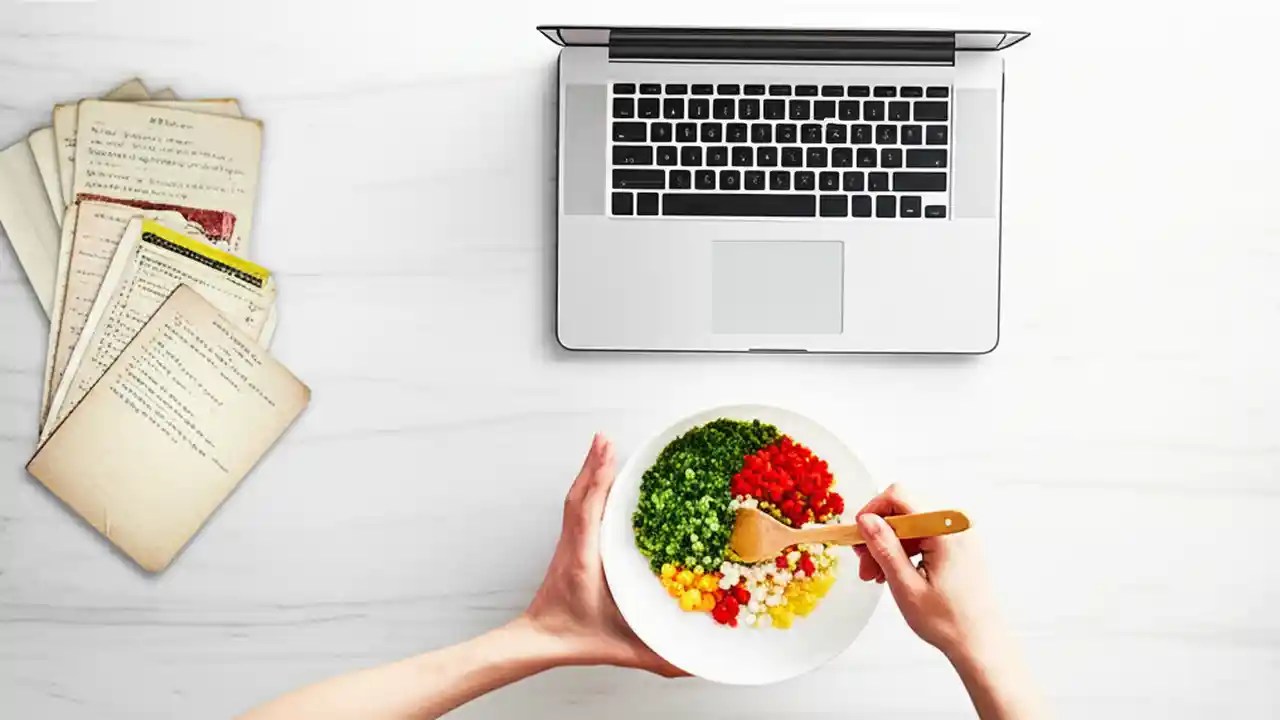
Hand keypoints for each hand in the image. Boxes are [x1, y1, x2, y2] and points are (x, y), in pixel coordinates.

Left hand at [523, 434, 684, 676]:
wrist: (539, 641)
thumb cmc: (575, 640)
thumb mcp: (621, 649)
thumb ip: (658, 656)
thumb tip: (694, 663)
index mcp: (583, 561)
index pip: (586, 510)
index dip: (598, 478)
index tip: (608, 450)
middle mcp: (573, 545)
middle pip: (580, 495)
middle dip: (596, 464)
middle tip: (608, 438)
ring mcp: (569, 543)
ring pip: (577, 498)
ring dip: (591, 471)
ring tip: (605, 445)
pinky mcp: (571, 545)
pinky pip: (578, 507)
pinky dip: (590, 486)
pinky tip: (602, 476)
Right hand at [853, 484, 1003, 660]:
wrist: (981, 643)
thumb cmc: (948, 621)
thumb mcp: (906, 585)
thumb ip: (884, 547)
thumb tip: (865, 520)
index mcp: (945, 530)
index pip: (898, 496)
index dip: (872, 511)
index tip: (857, 536)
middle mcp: (956, 524)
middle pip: (903, 509)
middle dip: (878, 534)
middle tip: (865, 565)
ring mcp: (960, 533)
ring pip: (911, 523)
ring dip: (889, 544)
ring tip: (877, 575)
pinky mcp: (960, 544)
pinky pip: (925, 534)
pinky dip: (905, 549)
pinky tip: (895, 572)